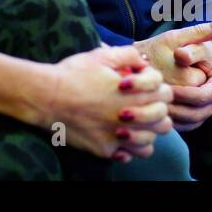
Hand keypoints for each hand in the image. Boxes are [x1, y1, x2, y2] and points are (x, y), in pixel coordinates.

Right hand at [47, 46, 173, 162]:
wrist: (46, 97)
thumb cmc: (72, 74)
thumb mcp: (100, 55)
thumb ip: (127, 55)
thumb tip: (142, 61)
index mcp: (134, 93)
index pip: (165, 93)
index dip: (155, 86)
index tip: (137, 83)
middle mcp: (132, 117)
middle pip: (163, 120)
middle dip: (156, 110)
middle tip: (141, 104)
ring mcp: (119, 136)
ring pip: (150, 141)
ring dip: (146, 131)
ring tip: (133, 123)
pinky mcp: (106, 149)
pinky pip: (129, 155)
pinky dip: (129, 148)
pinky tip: (119, 137)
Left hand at [132, 21, 211, 131]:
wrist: (195, 56)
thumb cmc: (194, 49)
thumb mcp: (194, 44)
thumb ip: (190, 48)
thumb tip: (181, 55)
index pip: (202, 96)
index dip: (183, 93)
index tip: (166, 86)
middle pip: (195, 113)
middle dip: (174, 108)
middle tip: (154, 101)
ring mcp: (206, 113)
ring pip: (188, 122)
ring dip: (170, 117)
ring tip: (152, 106)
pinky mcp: (195, 118)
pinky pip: (183, 126)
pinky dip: (170, 121)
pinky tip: (154, 111)